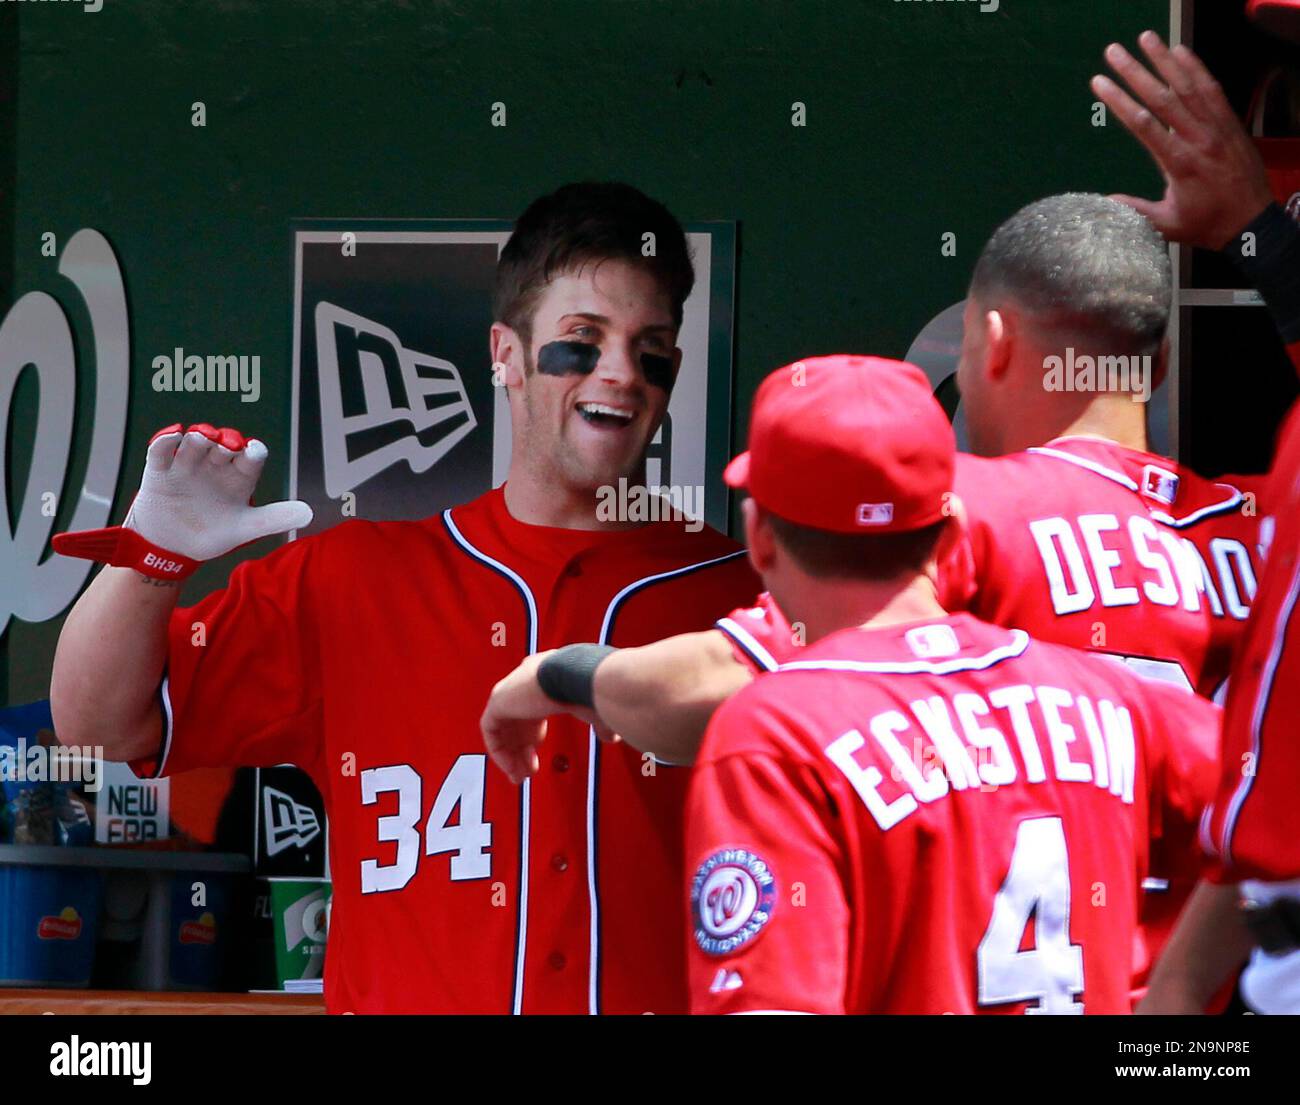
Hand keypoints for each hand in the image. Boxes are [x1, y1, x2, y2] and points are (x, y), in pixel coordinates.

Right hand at [126, 424, 311, 560]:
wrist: (172, 549)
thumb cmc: (212, 534)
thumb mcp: (245, 528)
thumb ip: (275, 518)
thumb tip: (308, 513)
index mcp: (239, 477)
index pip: (251, 456)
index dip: (254, 451)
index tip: (253, 452)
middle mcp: (215, 466)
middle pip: (224, 444)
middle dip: (227, 441)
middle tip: (229, 445)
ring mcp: (188, 465)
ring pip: (195, 442)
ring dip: (201, 437)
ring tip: (204, 439)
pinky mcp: (161, 469)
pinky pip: (162, 449)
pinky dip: (166, 439)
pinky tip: (174, 434)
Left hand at [481, 652, 616, 784]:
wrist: (577, 675)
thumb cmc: (590, 687)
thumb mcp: (596, 709)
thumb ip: (599, 724)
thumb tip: (612, 737)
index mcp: (546, 680)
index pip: (533, 711)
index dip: (535, 737)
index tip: (541, 758)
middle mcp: (525, 682)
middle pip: (516, 723)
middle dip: (521, 751)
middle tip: (529, 773)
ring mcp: (510, 690)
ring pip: (503, 728)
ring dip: (510, 756)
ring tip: (520, 778)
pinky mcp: (498, 700)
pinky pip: (491, 731)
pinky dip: (499, 752)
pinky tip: (512, 768)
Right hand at [1091, 30, 1274, 248]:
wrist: (1252, 222)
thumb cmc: (1206, 225)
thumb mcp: (1166, 225)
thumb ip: (1133, 211)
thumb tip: (1101, 201)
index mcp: (1179, 163)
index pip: (1143, 124)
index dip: (1119, 101)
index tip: (1099, 83)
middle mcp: (1198, 138)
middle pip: (1162, 97)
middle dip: (1135, 72)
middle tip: (1113, 52)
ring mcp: (1216, 127)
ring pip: (1188, 86)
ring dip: (1164, 60)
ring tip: (1145, 38)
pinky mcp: (1229, 122)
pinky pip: (1212, 89)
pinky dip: (1196, 68)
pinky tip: (1180, 52)